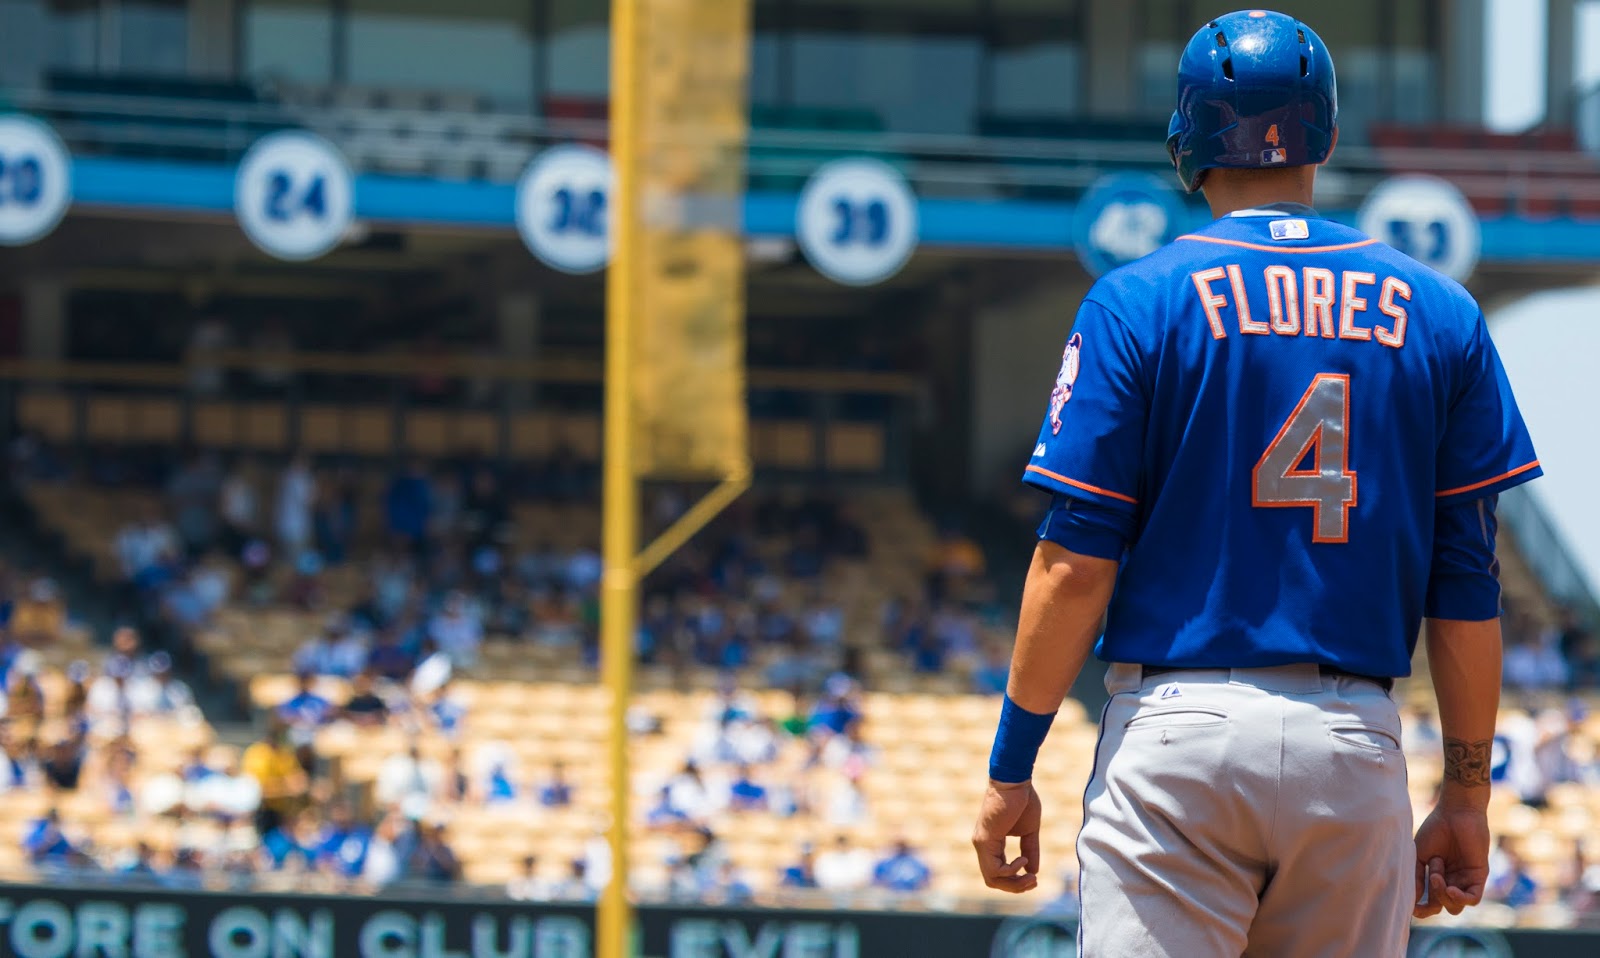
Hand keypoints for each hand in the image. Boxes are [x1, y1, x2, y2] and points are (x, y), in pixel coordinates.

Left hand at [972, 779, 1041, 892]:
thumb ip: (1030, 850)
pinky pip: (994, 868)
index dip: (1015, 881)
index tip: (1034, 877)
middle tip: (1034, 881)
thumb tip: (1032, 871)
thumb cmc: (1021, 799)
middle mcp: (983, 846)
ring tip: (1031, 877)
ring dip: (1014, 883)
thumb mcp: (1029, 831)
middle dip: (1015, 887)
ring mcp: (981, 843)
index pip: (997, 873)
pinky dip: (1011, 870)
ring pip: (992, 878)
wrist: (1014, 780)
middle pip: (993, 880)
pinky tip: (1022, 860)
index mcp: (992, 844)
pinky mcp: (984, 840)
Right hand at [1412, 803, 1490, 918]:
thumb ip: (1417, 878)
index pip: (1432, 903)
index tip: (1413, 908)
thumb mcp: (1419, 855)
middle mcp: (1452, 881)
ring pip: (1456, 906)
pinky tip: (1450, 888)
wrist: (1455, 813)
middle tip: (1430, 875)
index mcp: (1437, 877)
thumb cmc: (1435, 830)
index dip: (1423, 910)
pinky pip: (1472, 899)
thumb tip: (1413, 900)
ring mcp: (1465, 880)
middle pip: (1444, 906)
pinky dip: (1460, 898)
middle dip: (1434, 897)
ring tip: (1438, 876)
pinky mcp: (1479, 876)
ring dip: (1444, 895)